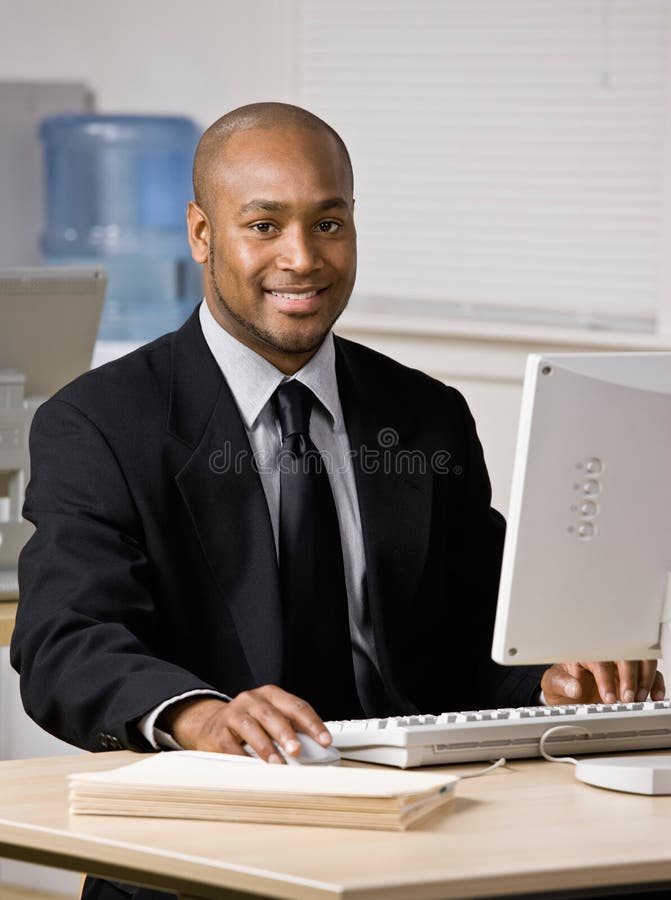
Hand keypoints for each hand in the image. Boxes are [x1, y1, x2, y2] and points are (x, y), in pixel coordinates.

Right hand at [156, 685, 331, 762]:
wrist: (210, 724)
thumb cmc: (250, 724)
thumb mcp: (272, 720)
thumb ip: (292, 730)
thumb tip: (317, 751)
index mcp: (271, 695)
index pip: (296, 706)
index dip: (312, 723)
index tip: (325, 741)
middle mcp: (252, 700)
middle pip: (272, 714)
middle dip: (287, 733)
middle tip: (298, 750)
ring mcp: (234, 713)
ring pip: (251, 727)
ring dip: (266, 747)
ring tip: (279, 764)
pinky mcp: (218, 731)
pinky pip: (231, 744)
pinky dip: (243, 757)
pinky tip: (253, 768)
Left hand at [541, 660, 665, 705]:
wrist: (567, 693)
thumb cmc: (561, 684)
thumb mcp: (552, 684)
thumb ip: (560, 684)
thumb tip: (573, 686)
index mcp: (585, 653)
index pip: (599, 660)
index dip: (605, 678)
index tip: (608, 697)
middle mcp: (605, 655)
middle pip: (624, 656)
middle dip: (629, 677)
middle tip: (627, 698)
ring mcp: (620, 665)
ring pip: (641, 661)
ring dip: (644, 679)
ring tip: (638, 699)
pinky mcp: (633, 675)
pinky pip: (650, 673)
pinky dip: (655, 683)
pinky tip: (654, 696)